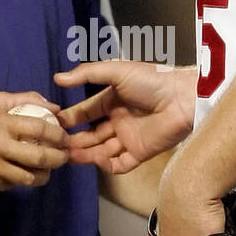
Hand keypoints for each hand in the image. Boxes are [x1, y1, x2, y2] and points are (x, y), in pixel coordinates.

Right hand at [0, 92, 67, 190]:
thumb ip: (26, 99)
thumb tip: (55, 107)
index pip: (38, 128)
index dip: (57, 134)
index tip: (66, 137)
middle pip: (38, 157)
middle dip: (58, 158)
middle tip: (65, 156)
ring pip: (29, 177)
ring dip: (45, 174)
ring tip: (49, 168)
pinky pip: (14, 184)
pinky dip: (24, 179)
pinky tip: (26, 172)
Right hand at [54, 61, 195, 172]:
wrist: (182, 98)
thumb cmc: (151, 80)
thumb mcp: (116, 71)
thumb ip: (87, 74)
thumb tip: (58, 77)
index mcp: (113, 100)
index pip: (86, 112)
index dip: (70, 118)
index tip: (53, 123)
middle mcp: (119, 120)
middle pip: (91, 134)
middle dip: (74, 139)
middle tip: (56, 143)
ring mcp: (129, 138)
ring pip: (101, 151)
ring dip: (85, 153)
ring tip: (67, 154)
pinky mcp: (140, 153)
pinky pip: (119, 164)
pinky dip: (105, 164)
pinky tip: (95, 158)